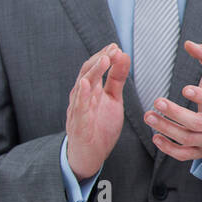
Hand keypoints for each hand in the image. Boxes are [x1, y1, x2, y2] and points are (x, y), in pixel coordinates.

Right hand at [65, 43, 129, 179]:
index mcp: (90, 91)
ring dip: (93, 72)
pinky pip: (79, 108)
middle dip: (100, 60)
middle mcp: (81, 97)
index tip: (116, 46)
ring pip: (82, 87)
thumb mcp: (113, 99)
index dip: (104, 56)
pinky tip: (86, 84)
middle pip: (87, 73)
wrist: (89, 155)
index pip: (94, 68)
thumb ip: (116, 79)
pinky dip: (82, 96)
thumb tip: (122, 56)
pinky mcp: (79, 125)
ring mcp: (78, 110)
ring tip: (103, 60)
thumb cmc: (99, 126)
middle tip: (113, 49)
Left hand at [146, 41, 201, 160]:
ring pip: (187, 138)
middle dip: (175, 114)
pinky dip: (168, 148)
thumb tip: (189, 43)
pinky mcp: (199, 151)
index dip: (201, 97)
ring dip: (166, 128)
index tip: (184, 89)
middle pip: (196, 123)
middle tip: (156, 102)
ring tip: (148, 116)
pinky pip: (183, 154)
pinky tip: (155, 136)